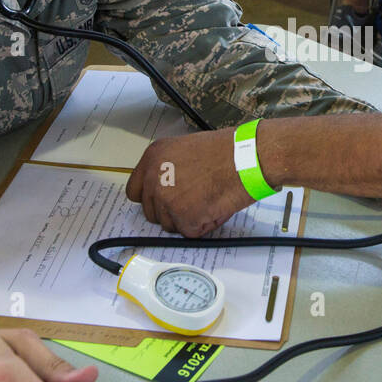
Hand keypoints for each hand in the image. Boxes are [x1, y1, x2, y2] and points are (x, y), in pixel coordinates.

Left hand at [127, 129, 252, 236]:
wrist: (246, 158)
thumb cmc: (227, 151)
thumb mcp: (186, 149)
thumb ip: (169, 168)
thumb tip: (166, 188)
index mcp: (153, 157)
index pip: (135, 191)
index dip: (151, 199)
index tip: (161, 201)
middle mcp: (154, 177)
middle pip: (151, 212)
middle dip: (171, 212)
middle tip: (193, 202)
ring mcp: (166, 199)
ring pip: (169, 225)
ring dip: (187, 220)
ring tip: (208, 201)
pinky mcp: (183, 217)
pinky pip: (189, 232)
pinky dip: (203, 226)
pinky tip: (214, 208)